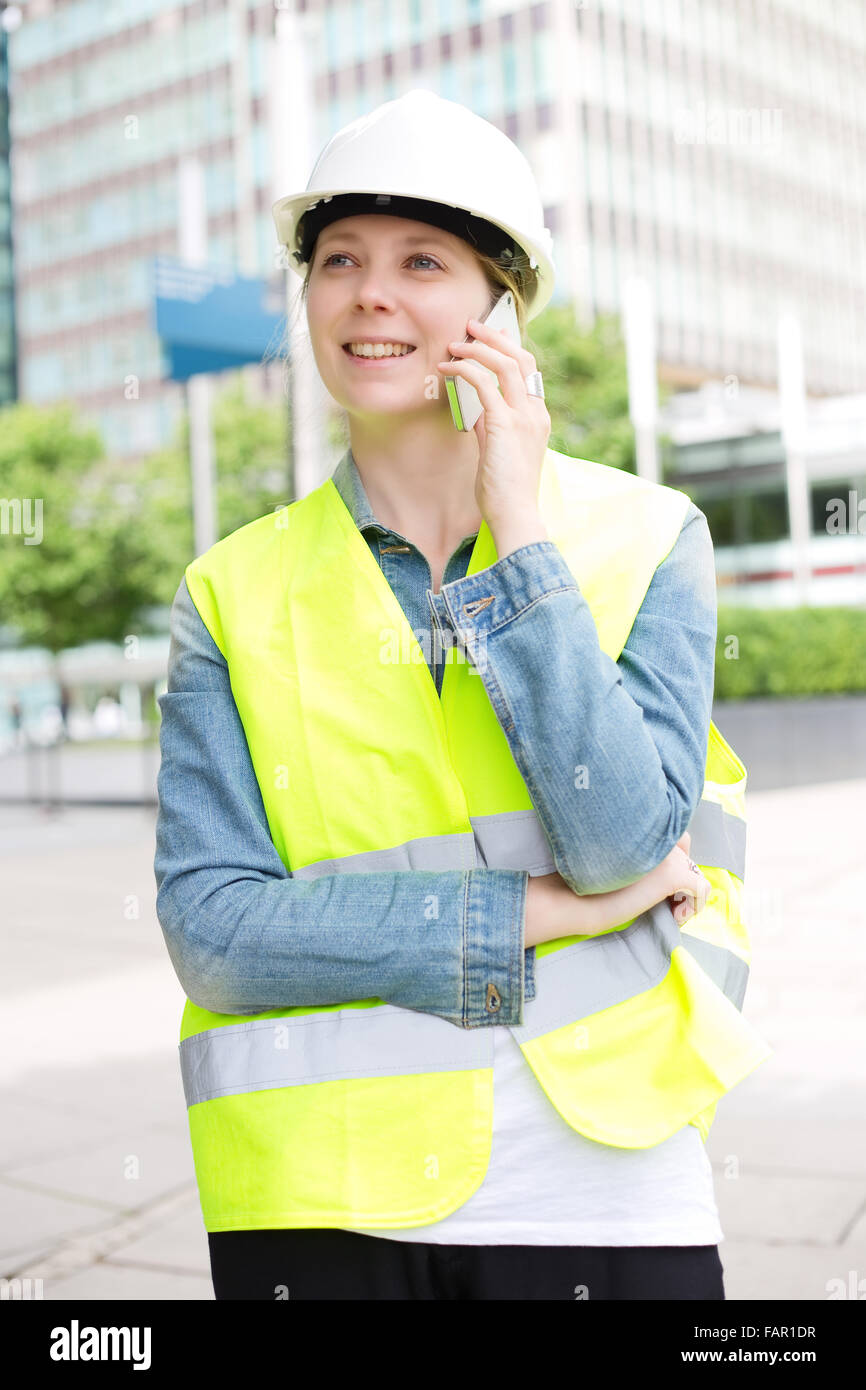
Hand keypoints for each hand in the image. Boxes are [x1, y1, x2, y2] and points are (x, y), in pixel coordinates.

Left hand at [437, 315, 551, 540]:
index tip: (487, 339)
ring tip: (454, 345)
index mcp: (538, 418)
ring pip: (505, 364)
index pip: (529, 371)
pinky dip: (464, 370)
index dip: (508, 349)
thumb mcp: (499, 452)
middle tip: (471, 326)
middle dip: (494, 337)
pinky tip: (446, 369)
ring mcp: (524, 417)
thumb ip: (491, 427)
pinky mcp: (505, 425)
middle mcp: (536, 413)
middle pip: (521, 358)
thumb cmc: (505, 491)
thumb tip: (475, 409)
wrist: (515, 515)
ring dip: (476, 349)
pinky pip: (484, 384)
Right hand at [523, 832, 711, 946]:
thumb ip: (647, 852)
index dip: (675, 863)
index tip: (662, 887)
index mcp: (644, 826)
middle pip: (688, 858)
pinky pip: (701, 891)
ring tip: (669, 911)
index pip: (679, 838)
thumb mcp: (623, 862)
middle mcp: (658, 832)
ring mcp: (667, 853)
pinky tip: (674, 916)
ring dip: (686, 896)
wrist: (575, 898)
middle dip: (681, 884)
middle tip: (665, 903)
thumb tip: (684, 859)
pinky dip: (693, 908)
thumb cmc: (593, 885)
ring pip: (696, 874)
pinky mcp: (673, 874)